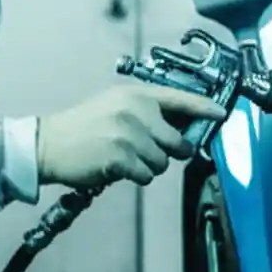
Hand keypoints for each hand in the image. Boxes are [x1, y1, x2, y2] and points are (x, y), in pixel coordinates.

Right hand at [36, 83, 226, 188]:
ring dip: (149, 166)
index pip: (179, 99)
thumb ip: (147, 112)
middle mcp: (135, 111)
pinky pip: (147, 175)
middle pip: (177, 142)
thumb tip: (181, 131)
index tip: (222, 114)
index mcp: (135, 95)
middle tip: (149, 152)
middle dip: (171, 152)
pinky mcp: (121, 158)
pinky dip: (136, 176)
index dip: (204, 108)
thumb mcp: (115, 105)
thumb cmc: (84, 126)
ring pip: (163, 162)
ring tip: (125, 158)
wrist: (49, 143)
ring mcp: (129, 134)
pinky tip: (117, 168)